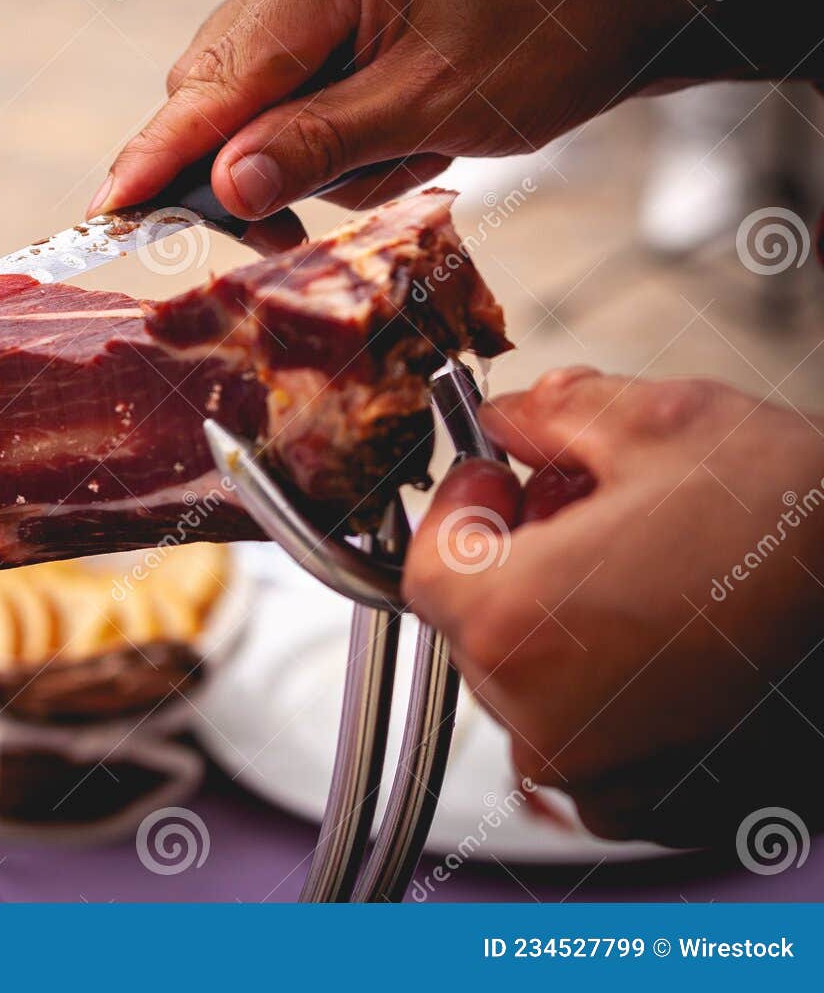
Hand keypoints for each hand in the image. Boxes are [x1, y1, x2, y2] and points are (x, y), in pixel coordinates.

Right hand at [91, 0, 804, 221]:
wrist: (610, 8)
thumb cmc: (542, 44)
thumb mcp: (430, 108)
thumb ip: (319, 145)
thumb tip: (224, 186)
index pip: (220, 76)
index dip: (163, 149)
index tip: (109, 207)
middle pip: (217, 86)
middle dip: (250, 164)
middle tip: (285, 234)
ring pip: (247, 99)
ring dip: (303, 155)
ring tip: (399, 153)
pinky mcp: (329, 8)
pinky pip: (285, 92)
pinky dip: (324, 136)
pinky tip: (391, 137)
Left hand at [404, 368, 823, 845]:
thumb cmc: (802, 526)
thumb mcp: (662, 421)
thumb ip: (552, 411)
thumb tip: (509, 416)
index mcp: (514, 622)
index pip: (427, 564)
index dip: (461, 507)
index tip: (495, 474)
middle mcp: (540, 715)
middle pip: (477, 620)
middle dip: (515, 550)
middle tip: (575, 499)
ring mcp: (598, 771)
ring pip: (531, 678)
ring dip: (560, 613)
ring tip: (638, 556)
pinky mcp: (654, 802)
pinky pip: (588, 737)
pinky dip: (608, 682)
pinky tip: (669, 627)